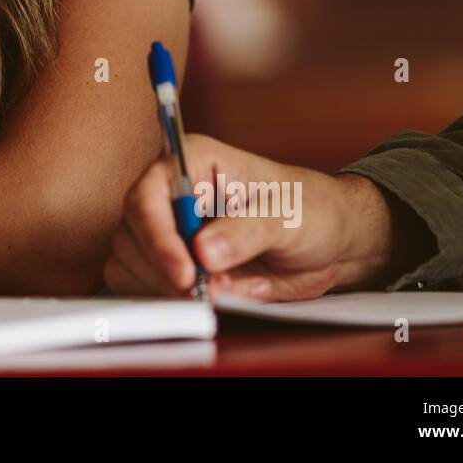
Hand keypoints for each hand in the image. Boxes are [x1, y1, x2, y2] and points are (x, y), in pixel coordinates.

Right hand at [104, 133, 413, 300]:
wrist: (332, 242)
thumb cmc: (312, 210)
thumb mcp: (288, 215)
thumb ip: (247, 231)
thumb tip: (204, 251)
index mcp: (193, 162)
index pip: (149, 194)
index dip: (157, 234)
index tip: (185, 272)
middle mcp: (170, 194)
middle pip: (132, 232)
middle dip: (163, 269)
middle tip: (203, 293)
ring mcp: (166, 230)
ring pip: (130, 261)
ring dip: (164, 288)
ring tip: (216, 291)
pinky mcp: (170, 262)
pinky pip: (143, 284)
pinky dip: (165, 299)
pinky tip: (205, 297)